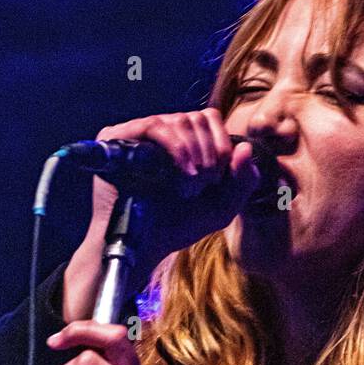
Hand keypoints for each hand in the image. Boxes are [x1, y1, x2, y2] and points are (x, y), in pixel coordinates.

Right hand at [62, 107, 261, 320]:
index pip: (208, 120)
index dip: (222, 142)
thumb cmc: (177, 227)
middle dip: (210, 151)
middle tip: (205, 183)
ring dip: (194, 153)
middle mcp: (160, 134)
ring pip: (178, 120)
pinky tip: (183, 174)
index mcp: (182, 142)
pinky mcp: (117, 137)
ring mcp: (137, 134)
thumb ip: (242, 181)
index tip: (220, 176)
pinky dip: (176, 147)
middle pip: (197, 117)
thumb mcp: (221, 207)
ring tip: (190, 186)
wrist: (144, 246)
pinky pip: (154, 125)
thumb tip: (247, 148)